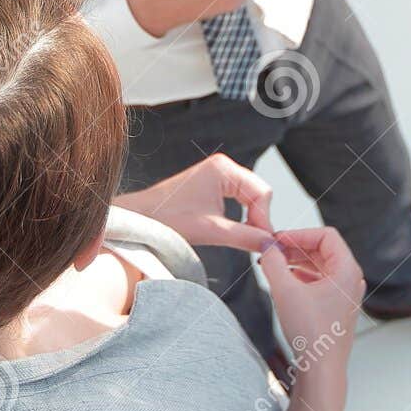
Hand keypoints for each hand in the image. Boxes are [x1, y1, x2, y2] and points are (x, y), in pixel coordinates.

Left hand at [114, 153, 272, 251]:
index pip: (262, 192)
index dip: (265, 219)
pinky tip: (238, 232)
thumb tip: (272, 244)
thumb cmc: (167, 220)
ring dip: (252, 218)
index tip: (265, 243)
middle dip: (260, 218)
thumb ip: (245, 236)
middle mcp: (223, 166)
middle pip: (259, 193)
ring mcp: (217, 174)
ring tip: (248, 240)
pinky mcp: (212, 185)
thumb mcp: (211, 230)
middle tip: (259, 244)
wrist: (138, 220)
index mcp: (224, 169)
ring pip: (251, 197)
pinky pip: (239, 199)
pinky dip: (242, 216)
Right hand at [258, 227, 363, 361]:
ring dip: (297, 262)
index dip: (299, 234)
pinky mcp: (338, 307)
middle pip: (323, 249)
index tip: (277, 240)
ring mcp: (347, 294)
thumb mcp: (285, 291)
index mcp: (348, 269)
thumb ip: (274, 263)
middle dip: (295, 248)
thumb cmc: (311, 332)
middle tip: (271, 251)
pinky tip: (284, 280)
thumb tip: (266, 245)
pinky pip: (321, 281)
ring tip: (273, 265)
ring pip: (321, 266)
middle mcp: (352, 279)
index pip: (325, 235)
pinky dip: (302, 276)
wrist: (322, 369)